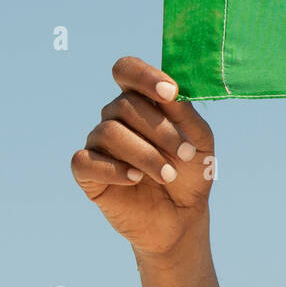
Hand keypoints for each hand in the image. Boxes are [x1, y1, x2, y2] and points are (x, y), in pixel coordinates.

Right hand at [70, 57, 214, 258]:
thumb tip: (170, 92)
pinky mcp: (86, 171)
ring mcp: (98, 143)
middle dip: (160, 130)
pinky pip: (85, 160)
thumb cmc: (190, 172)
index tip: (169, 93)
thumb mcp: (200, 141)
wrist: (181, 216)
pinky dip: (114, 169)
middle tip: (186, 154)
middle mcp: (114, 117)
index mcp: (140, 101)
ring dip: (145, 154)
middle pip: (123, 105)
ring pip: (109, 132)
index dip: (144, 76)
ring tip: (168, 175)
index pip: (127, 70)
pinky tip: (136, 178)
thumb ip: (185, 115)